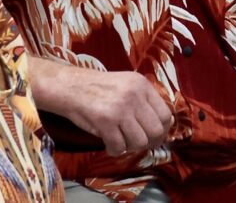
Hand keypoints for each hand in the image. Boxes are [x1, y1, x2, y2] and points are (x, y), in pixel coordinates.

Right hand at [57, 69, 172, 156]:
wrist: (69, 87)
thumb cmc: (99, 89)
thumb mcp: (127, 85)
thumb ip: (145, 101)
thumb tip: (162, 126)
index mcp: (143, 85)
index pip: (166, 114)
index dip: (163, 130)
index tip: (155, 136)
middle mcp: (135, 96)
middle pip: (156, 131)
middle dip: (150, 143)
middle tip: (139, 144)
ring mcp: (120, 109)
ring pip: (139, 142)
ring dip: (131, 147)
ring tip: (121, 142)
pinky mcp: (105, 122)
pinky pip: (119, 147)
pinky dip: (115, 150)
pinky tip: (109, 145)